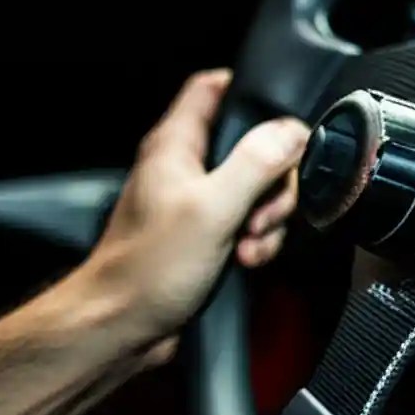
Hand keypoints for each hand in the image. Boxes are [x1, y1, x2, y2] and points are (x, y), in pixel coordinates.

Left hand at [78, 69, 309, 354]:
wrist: (122, 326)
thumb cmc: (148, 268)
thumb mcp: (212, 208)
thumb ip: (255, 163)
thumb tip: (292, 132)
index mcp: (177, 145)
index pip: (213, 87)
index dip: (251, 94)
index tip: (282, 122)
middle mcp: (187, 167)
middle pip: (253, 146)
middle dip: (274, 179)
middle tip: (263, 210)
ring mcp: (198, 202)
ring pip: (258, 189)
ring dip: (269, 218)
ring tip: (249, 244)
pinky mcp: (209, 235)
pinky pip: (250, 224)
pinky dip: (258, 241)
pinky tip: (246, 261)